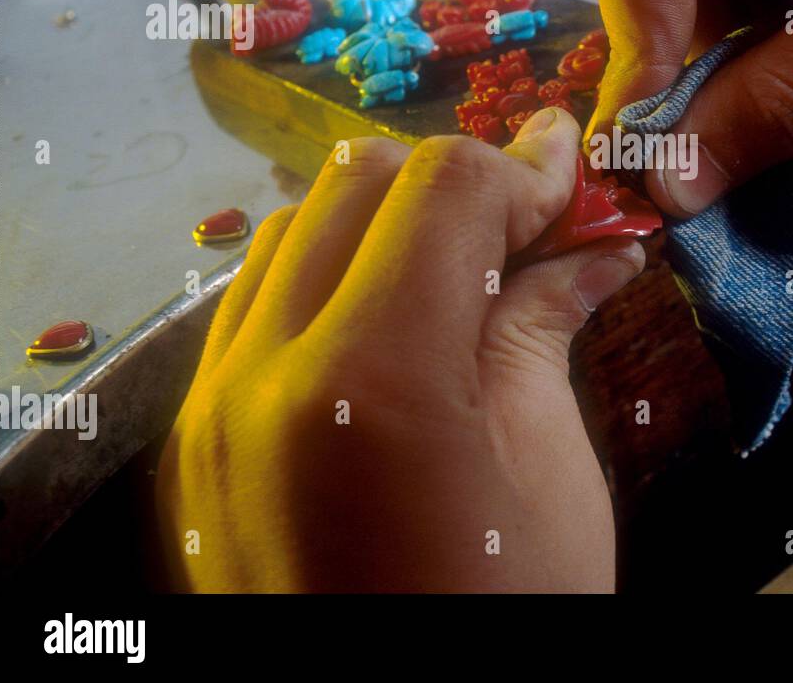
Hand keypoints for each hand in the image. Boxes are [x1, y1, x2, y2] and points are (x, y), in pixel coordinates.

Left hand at [156, 108, 641, 591]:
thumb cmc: (500, 621)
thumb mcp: (548, 473)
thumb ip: (545, 328)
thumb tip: (594, 243)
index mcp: (371, 383)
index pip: (443, 187)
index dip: (526, 171)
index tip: (577, 190)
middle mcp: (263, 378)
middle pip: (358, 183)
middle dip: (459, 184)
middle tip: (535, 226)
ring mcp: (212, 410)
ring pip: (292, 229)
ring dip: (387, 220)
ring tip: (469, 266)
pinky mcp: (198, 442)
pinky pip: (255, 304)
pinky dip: (330, 275)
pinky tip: (397, 316)